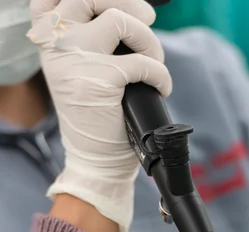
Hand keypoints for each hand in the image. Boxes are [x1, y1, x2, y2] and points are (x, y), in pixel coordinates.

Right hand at [28, 0, 171, 231]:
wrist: (95, 161)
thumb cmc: (94, 120)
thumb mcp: (80, 72)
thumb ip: (90, 42)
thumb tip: (131, 17)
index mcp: (48, 42)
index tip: (120, 7)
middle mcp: (56, 45)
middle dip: (129, 5)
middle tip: (147, 20)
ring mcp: (76, 59)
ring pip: (120, 20)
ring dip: (148, 39)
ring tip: (154, 60)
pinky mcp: (102, 79)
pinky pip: (143, 62)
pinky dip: (160, 73)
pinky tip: (161, 87)